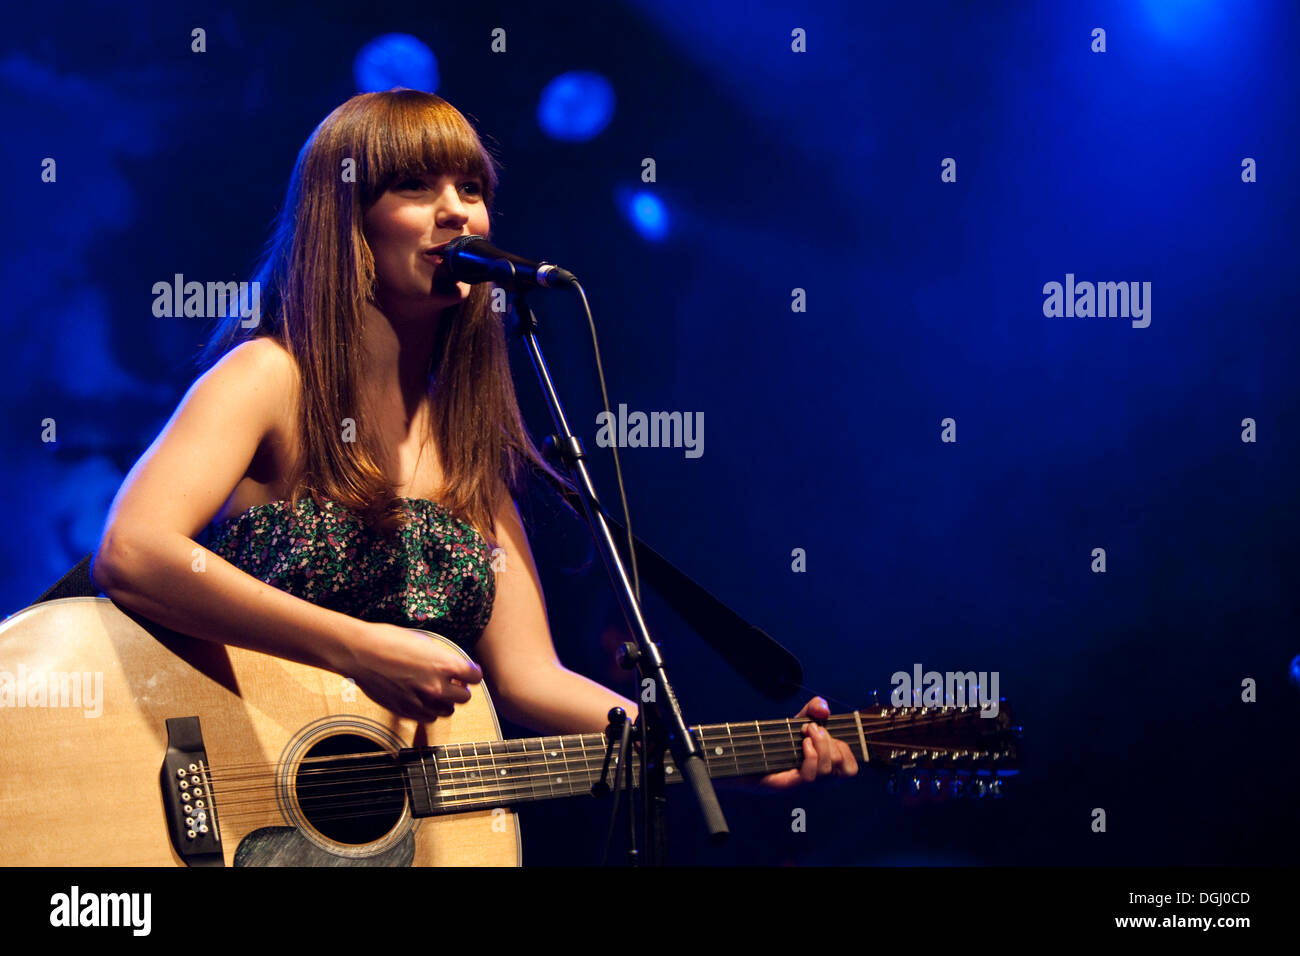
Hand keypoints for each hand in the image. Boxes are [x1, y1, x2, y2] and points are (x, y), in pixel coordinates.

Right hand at [345, 621, 481, 721]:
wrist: (360, 653)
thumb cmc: (388, 641)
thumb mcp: (423, 642)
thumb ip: (441, 657)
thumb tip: (451, 666)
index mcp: (444, 664)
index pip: (475, 677)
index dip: (471, 674)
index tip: (466, 672)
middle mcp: (437, 685)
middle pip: (464, 697)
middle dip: (459, 689)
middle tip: (450, 682)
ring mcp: (422, 701)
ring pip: (448, 711)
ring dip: (444, 702)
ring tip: (433, 691)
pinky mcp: (406, 711)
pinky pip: (429, 718)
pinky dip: (428, 711)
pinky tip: (420, 699)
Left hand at [756, 696, 858, 790]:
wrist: (748, 753)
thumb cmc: (777, 740)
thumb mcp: (800, 720)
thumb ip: (814, 709)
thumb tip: (824, 709)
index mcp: (825, 769)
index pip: (851, 769)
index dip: (844, 748)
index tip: (825, 731)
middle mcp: (819, 781)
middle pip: (845, 770)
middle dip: (831, 742)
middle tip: (812, 728)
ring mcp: (805, 786)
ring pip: (829, 772)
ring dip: (821, 746)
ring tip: (806, 734)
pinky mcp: (790, 786)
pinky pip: (810, 777)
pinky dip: (811, 756)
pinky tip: (802, 744)